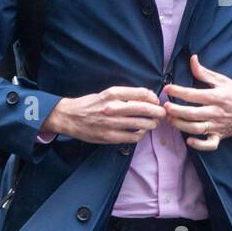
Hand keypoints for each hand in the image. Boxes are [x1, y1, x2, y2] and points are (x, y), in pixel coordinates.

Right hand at [40, 86, 166, 145]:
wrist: (69, 117)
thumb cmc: (89, 104)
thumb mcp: (105, 93)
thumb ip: (124, 95)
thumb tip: (145, 98)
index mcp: (112, 93)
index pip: (141, 93)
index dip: (153, 98)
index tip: (156, 101)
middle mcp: (113, 107)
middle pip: (144, 109)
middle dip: (158, 112)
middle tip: (162, 114)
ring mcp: (111, 123)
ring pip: (141, 124)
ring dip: (151, 124)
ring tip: (153, 124)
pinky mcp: (109, 137)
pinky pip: (132, 137)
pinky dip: (140, 135)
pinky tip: (141, 132)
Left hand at [162, 54, 231, 151]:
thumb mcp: (224, 80)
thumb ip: (205, 72)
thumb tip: (192, 59)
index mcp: (217, 97)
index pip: (193, 94)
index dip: (178, 91)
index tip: (167, 88)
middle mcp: (216, 112)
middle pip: (192, 113)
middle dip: (175, 110)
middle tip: (165, 106)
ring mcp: (218, 126)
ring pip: (196, 128)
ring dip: (181, 125)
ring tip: (171, 119)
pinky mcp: (221, 136)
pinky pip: (209, 144)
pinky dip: (199, 145)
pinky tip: (189, 139)